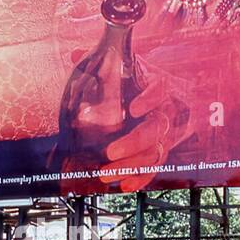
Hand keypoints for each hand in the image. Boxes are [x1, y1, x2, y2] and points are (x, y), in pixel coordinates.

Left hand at [98, 70, 191, 192]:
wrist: (139, 99)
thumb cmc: (125, 82)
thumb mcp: (113, 69)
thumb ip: (98, 61)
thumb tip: (76, 54)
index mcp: (153, 85)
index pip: (160, 88)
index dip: (151, 98)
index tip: (134, 108)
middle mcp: (162, 110)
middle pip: (156, 127)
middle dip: (134, 142)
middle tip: (110, 151)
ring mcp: (162, 134)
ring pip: (155, 152)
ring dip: (131, 165)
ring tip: (106, 173)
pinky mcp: (157, 152)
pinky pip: (154, 167)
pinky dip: (140, 178)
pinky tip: (124, 185)